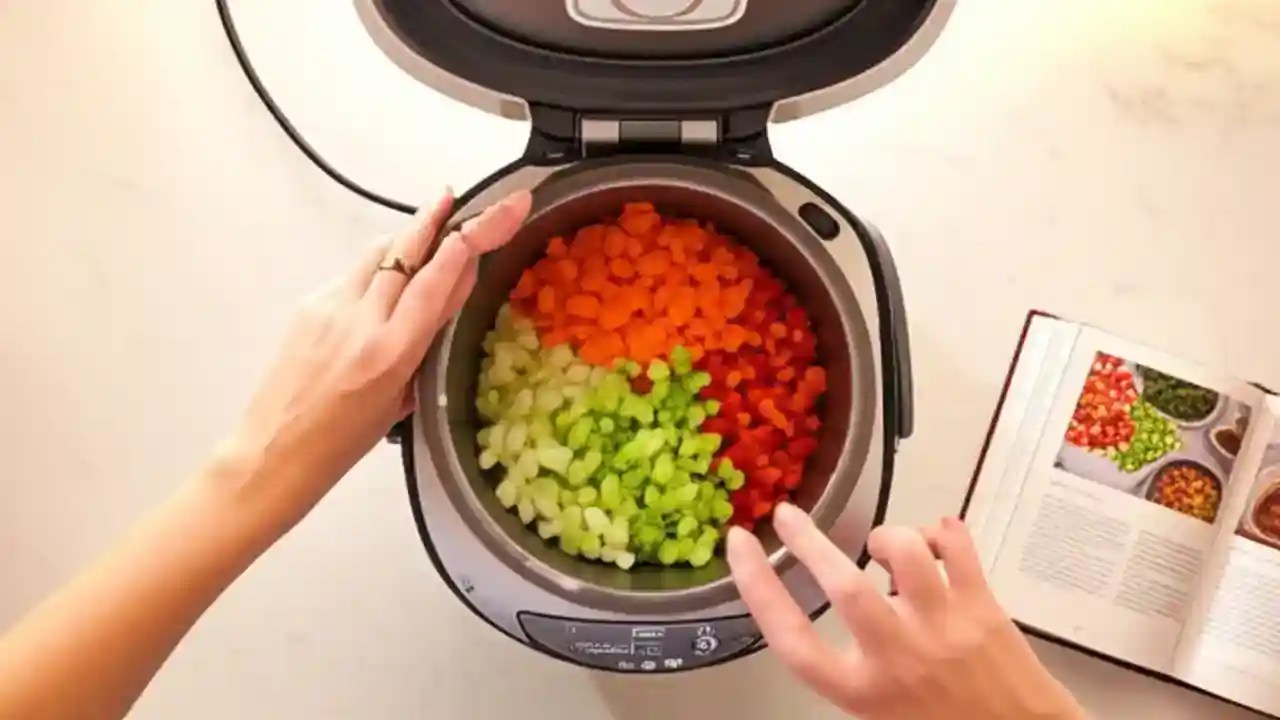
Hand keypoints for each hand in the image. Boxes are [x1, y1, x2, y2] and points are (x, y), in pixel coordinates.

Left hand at [217, 189, 531, 526]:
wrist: (272, 453)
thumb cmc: (343, 443)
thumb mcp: (401, 399)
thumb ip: (427, 346)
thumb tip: (449, 297)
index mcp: (392, 353)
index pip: (437, 280)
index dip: (470, 240)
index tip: (495, 213)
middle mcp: (361, 321)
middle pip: (405, 250)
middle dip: (435, 217)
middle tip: (456, 194)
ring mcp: (329, 307)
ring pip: (377, 253)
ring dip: (407, 236)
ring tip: (429, 224)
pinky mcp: (308, 306)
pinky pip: (353, 275)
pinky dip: (377, 269)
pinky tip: (385, 282)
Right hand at [728, 506, 1086, 719]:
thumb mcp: (876, 712)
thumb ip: (847, 667)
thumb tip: (827, 596)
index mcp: (861, 691)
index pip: (792, 638)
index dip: (758, 587)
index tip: (739, 546)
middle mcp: (897, 657)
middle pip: (844, 587)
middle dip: (809, 542)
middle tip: (787, 513)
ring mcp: (944, 630)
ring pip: (907, 555)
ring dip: (886, 537)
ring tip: (881, 546)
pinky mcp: (984, 609)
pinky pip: (957, 548)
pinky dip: (940, 530)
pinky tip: (932, 540)